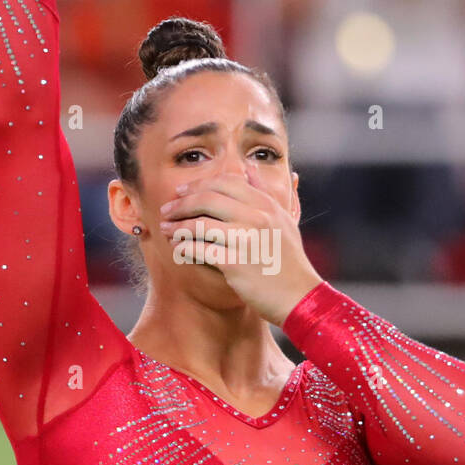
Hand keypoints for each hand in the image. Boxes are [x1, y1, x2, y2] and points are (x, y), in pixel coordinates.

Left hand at [157, 175, 321, 326]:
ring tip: (165, 229)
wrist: (299, 296)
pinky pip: (199, 250)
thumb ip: (265, 192)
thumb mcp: (284, 220)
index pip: (225, 182)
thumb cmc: (290, 260)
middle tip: (167, 209)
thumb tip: (249, 168)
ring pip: (199, 224)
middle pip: (207, 199)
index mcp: (267, 204)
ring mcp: (245, 240)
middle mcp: (256, 217)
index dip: (198, 185)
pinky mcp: (234, 264)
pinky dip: (184, 248)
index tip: (182, 192)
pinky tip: (177, 248)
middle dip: (181, 203)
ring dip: (177, 226)